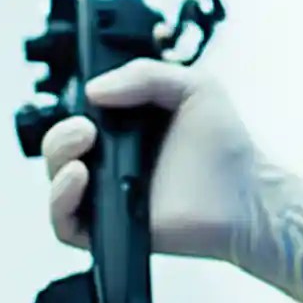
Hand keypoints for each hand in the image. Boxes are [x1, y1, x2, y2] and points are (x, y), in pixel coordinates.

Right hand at [42, 58, 255, 261]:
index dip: (73, 108)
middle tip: (85, 130)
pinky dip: (60, 202)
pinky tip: (80, 180)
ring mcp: (108, 195)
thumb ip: (145, 75)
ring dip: (57, 164)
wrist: (247, 194)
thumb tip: (95, 89)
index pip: (78, 115)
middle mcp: (111, 161)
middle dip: (60, 137)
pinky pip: (65, 223)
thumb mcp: (192, 86)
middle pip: (58, 149)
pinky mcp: (110, 228)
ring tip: (81, 157)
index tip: (88, 101)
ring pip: (55, 183)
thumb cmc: (225, 145)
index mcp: (125, 127)